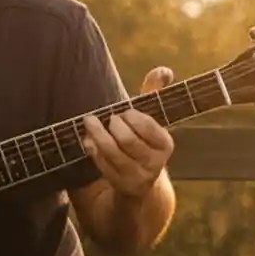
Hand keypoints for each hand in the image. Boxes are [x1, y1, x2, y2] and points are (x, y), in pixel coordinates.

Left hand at [81, 66, 175, 198]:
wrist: (141, 182)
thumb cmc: (143, 141)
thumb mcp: (150, 119)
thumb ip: (154, 93)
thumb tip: (164, 70)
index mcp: (166, 144)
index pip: (147, 126)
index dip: (132, 116)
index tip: (125, 112)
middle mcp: (155, 163)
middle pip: (128, 140)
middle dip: (113, 125)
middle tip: (108, 117)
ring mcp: (138, 177)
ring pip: (113, 153)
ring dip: (97, 135)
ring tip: (89, 121)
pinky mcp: (121, 185)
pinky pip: (103, 164)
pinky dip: (93, 150)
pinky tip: (88, 139)